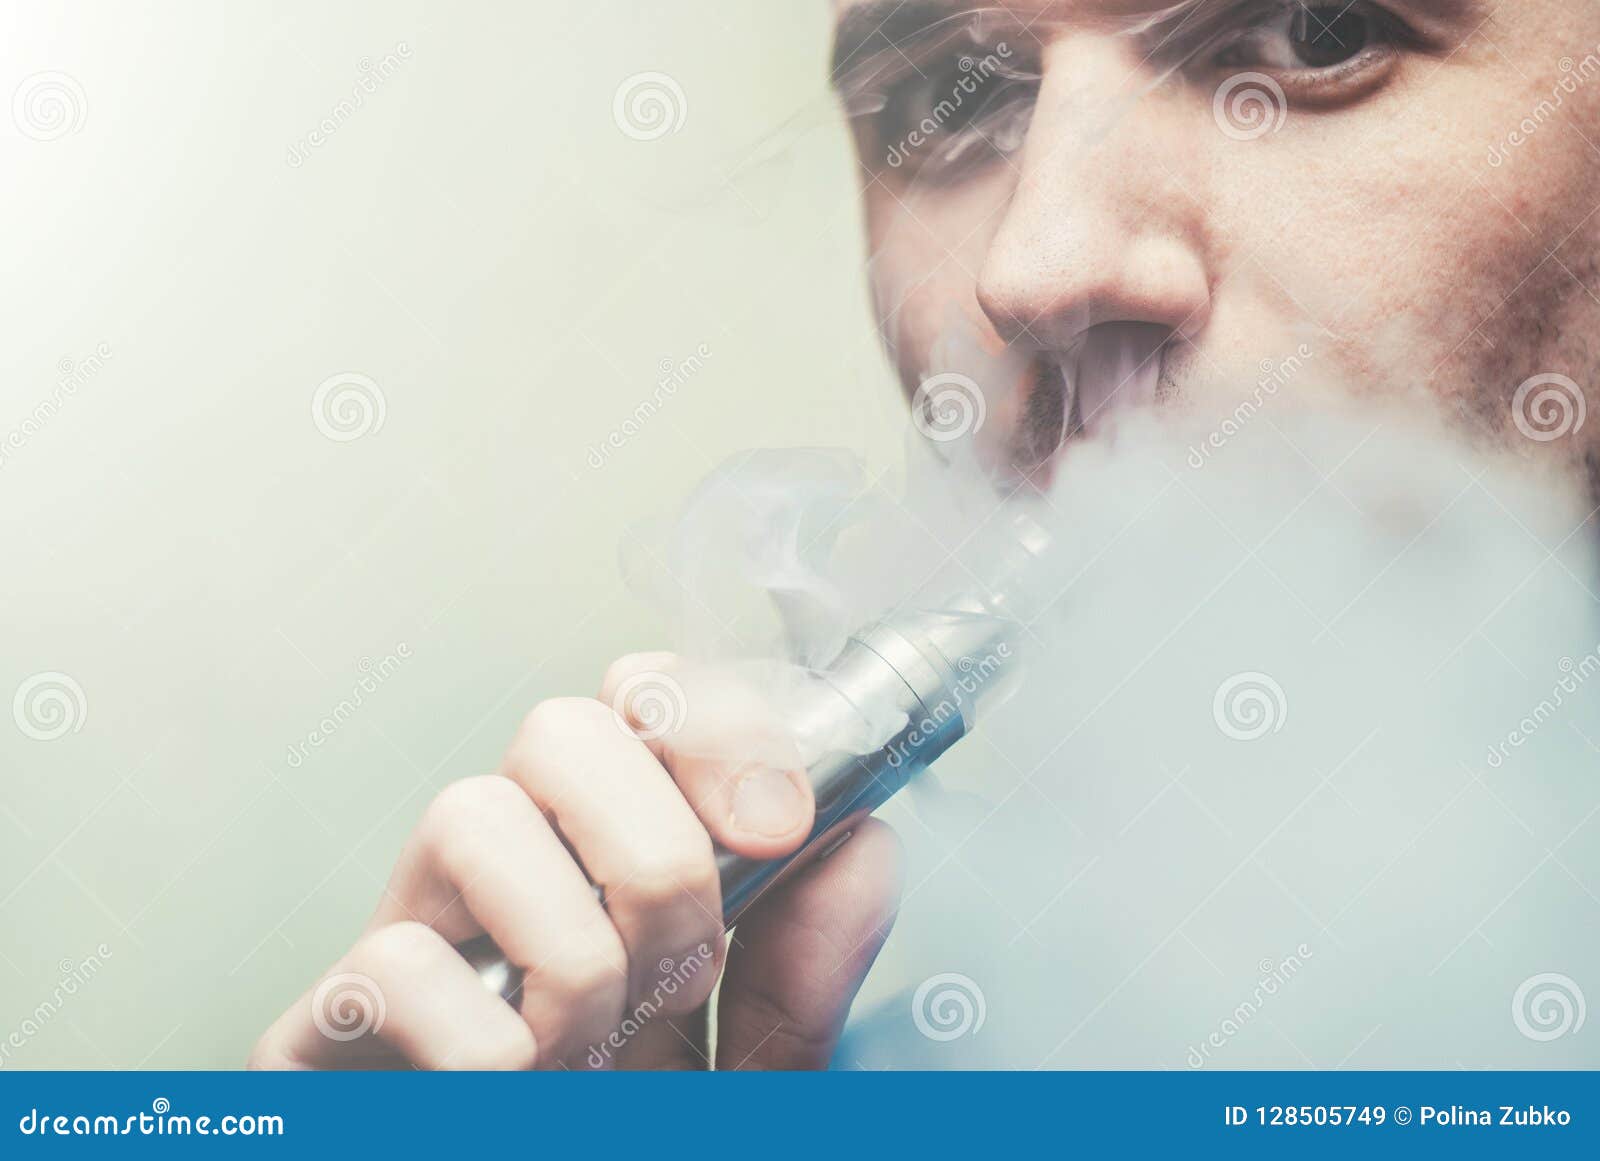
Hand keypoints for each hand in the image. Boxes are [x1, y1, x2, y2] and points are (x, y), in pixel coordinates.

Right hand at [249, 653, 903, 1069]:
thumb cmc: (634, 1141)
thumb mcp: (758, 1075)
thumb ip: (806, 974)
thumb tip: (864, 841)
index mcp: (612, 864)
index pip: (645, 700)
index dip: (716, 726)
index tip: (778, 828)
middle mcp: (513, 876)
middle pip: (560, 726)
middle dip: (654, 846)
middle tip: (684, 973)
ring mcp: (421, 940)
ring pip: (468, 810)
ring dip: (572, 946)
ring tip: (592, 1049)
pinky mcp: (330, 1028)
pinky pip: (388, 963)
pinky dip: (482, 1039)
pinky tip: (512, 1088)